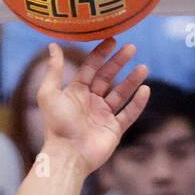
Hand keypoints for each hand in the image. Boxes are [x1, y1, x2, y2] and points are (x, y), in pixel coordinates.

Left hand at [37, 38, 150, 172]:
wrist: (68, 154)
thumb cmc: (56, 125)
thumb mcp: (49, 93)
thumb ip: (54, 70)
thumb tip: (53, 46)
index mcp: (76, 92)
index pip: (91, 68)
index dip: (101, 54)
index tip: (112, 40)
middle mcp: (91, 102)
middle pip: (108, 78)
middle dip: (119, 63)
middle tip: (132, 48)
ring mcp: (103, 116)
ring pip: (121, 94)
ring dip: (132, 80)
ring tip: (144, 67)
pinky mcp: (114, 130)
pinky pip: (129, 114)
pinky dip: (138, 103)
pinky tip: (145, 90)